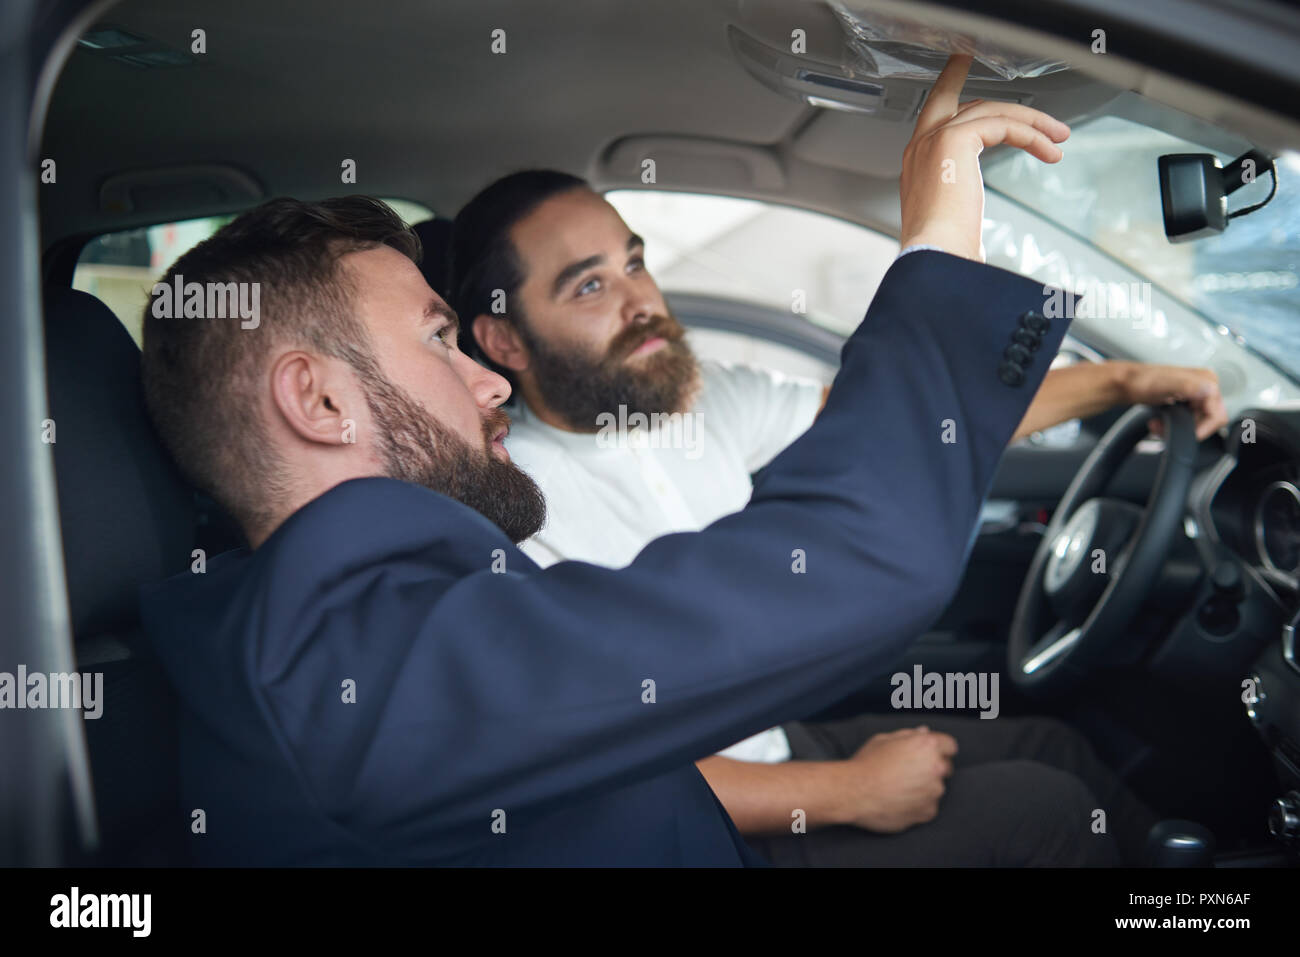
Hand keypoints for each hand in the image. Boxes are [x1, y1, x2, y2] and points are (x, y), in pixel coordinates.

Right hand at [834, 726, 957, 832]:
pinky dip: (918, 805)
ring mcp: (934, 791)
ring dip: (924, 788)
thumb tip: (924, 732)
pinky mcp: (928, 812)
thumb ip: (908, 735)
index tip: (928, 754)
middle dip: (933, 768)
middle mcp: (936, 767)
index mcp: (927, 745)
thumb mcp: (883, 740)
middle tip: (909, 772)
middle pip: (946, 766)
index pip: (950, 745)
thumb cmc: (866, 763)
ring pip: (936, 788)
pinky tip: (899, 801)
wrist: (854, 793)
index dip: (938, 749)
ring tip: (899, 788)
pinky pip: (928, 807)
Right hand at [899, 55, 1069, 261]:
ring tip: (1058, 136)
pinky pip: (1003, 124)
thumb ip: (961, 207)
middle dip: (962, 75)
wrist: (933, 255)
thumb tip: (972, 231)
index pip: (935, 121)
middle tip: (970, 58)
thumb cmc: (941, 249)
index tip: (956, 78)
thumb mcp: (952, 221)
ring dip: (1030, 122)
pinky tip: (1049, 150)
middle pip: (951, 100)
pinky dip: (1031, 135)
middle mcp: (920, 147)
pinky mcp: (954, 139)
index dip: (948, 95)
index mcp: (917, 166)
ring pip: (990, 111)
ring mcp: (934, 140)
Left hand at [1120, 362, 1228, 439]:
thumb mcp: (1167, 384)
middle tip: (1163, 428)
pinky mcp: (1187, 400)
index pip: (1217, 416)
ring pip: (1198, 423)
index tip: (1181, 434)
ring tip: (1158, 425)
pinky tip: (1160, 421)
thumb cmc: (1141, 382)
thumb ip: (1189, 386)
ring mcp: (1197, 393)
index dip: (1200, 430)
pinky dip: (1175, 425)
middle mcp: (1206, 385)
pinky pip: (1189, 420)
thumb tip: (1209, 390)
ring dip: (1178, 428)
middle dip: (1188, 429)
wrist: (1125, 383)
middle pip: (1209, 421)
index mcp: (1208, 381)